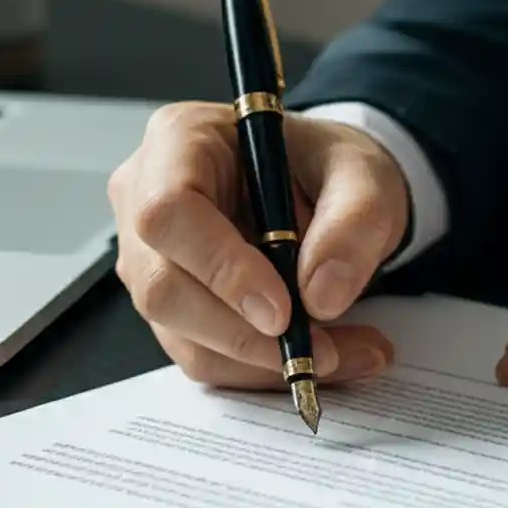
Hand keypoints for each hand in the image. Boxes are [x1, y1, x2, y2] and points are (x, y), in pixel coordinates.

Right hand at [109, 101, 407, 387]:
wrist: (323, 189)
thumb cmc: (327, 167)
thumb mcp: (363, 175)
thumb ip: (353, 223)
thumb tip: (321, 296)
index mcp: (181, 139)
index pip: (170, 211)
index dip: (220, 268)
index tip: (282, 311)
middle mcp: (145, 196)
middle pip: (163, 286)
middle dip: (243, 333)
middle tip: (321, 350)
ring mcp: (149, 257)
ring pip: (181, 333)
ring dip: (262, 360)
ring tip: (345, 353)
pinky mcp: (170, 305)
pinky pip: (202, 354)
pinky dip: (262, 368)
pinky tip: (324, 354)